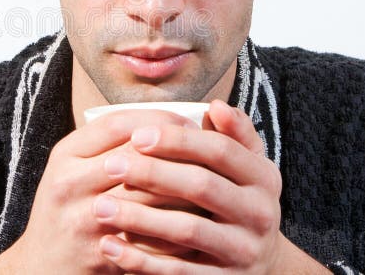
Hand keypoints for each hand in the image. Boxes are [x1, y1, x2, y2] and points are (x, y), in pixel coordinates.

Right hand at [0, 109, 199, 274]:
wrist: (41, 266)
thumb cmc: (69, 208)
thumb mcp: (75, 167)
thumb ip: (111, 144)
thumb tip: (171, 120)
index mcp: (65, 154)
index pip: (118, 124)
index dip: (158, 121)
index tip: (189, 123)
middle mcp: (69, 183)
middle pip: (137, 158)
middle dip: (181, 154)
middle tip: (212, 156)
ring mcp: (82, 220)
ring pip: (149, 198)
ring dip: (187, 192)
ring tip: (214, 186)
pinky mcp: (98, 254)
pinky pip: (150, 238)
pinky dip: (178, 229)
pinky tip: (200, 222)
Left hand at [93, 100, 328, 273]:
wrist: (263, 265)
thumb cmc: (240, 199)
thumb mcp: (248, 167)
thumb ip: (234, 134)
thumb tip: (216, 106)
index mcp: (264, 178)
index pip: (220, 150)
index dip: (178, 140)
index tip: (137, 135)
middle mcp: (260, 214)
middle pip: (201, 186)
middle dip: (152, 173)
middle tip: (111, 166)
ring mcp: (243, 252)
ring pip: (187, 230)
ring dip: (140, 217)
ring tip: (100, 207)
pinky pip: (178, 271)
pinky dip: (141, 260)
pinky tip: (110, 246)